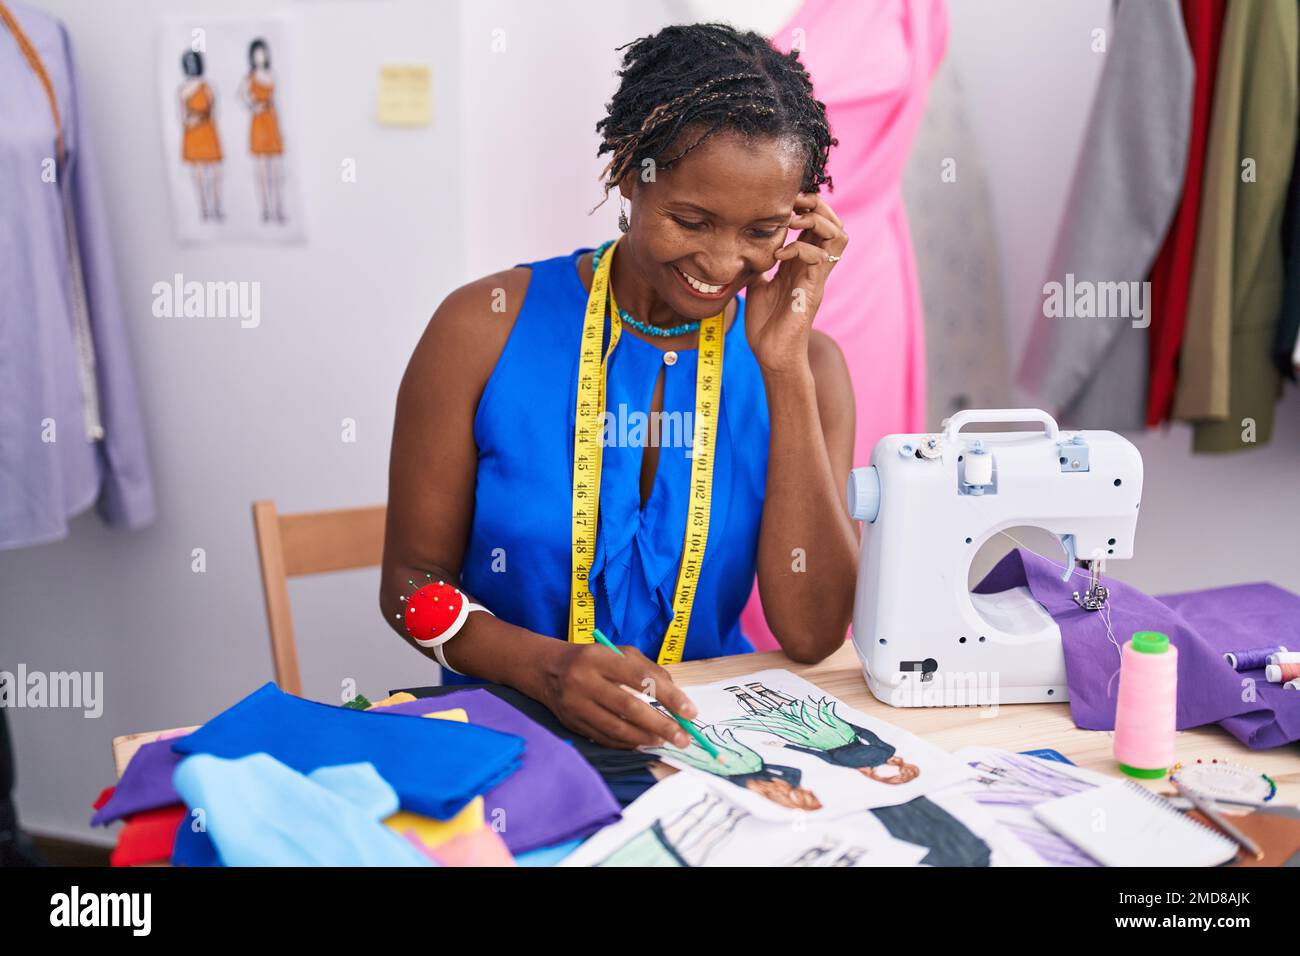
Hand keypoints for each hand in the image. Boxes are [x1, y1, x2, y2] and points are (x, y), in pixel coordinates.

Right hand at [537, 642, 698, 749]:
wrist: (548, 669)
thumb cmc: (593, 659)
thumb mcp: (619, 652)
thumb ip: (649, 669)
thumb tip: (676, 695)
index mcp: (599, 658)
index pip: (640, 678)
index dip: (668, 696)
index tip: (690, 711)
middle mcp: (584, 681)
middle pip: (629, 707)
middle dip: (661, 725)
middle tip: (683, 737)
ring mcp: (576, 705)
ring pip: (616, 728)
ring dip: (645, 738)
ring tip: (665, 741)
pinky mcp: (572, 724)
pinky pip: (604, 739)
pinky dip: (627, 743)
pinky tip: (643, 743)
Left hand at [745, 192, 847, 375]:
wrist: (772, 354)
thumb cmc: (766, 325)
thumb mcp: (758, 286)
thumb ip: (760, 266)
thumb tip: (747, 249)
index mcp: (801, 263)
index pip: (816, 224)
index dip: (806, 206)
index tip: (784, 201)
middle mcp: (813, 266)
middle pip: (835, 223)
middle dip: (817, 205)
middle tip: (793, 203)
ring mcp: (816, 277)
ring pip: (838, 235)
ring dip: (816, 221)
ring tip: (793, 222)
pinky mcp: (813, 289)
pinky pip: (819, 257)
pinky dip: (799, 248)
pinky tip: (778, 256)